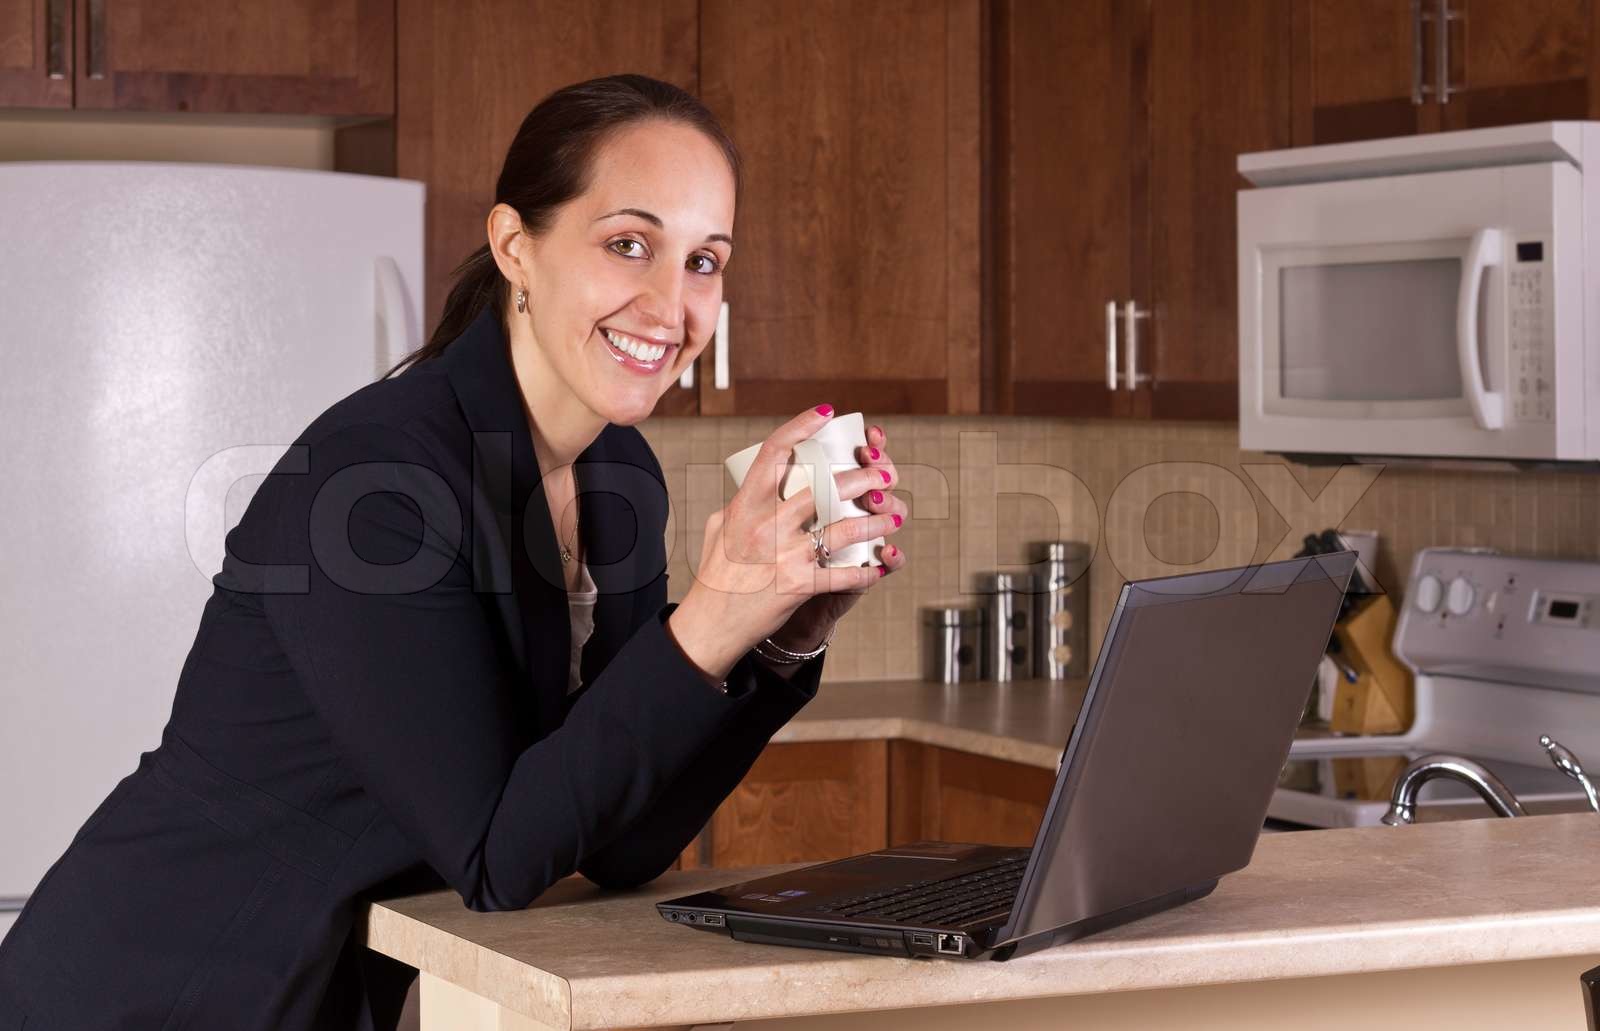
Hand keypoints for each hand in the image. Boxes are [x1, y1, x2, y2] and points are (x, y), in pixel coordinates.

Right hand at [666, 405, 899, 680]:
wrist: (710, 623)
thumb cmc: (715, 575)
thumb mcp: (721, 529)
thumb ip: (743, 503)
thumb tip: (762, 483)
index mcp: (746, 504)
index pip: (775, 452)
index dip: (801, 427)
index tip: (826, 413)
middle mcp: (766, 524)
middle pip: (823, 486)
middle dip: (862, 476)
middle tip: (884, 472)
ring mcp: (783, 554)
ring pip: (842, 528)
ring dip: (875, 520)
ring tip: (894, 515)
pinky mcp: (798, 585)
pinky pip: (842, 575)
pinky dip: (865, 571)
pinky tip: (879, 567)